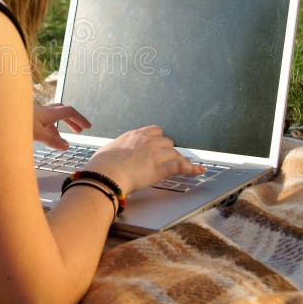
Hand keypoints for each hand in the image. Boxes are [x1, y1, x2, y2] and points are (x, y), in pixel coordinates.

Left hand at [33, 103, 90, 149]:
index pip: (69, 112)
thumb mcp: (37, 134)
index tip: (88, 127)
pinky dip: (49, 128)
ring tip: (62, 140)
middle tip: (79, 131)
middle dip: (72, 121)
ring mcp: (35, 112)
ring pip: (51, 117)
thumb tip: (66, 146)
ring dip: (59, 126)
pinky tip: (46, 136)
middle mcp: (43, 110)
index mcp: (48, 112)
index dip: (80, 119)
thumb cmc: (17, 123)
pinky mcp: (28, 116)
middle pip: (62, 112)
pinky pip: (43, 120)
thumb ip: (52, 140)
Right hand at [83, 125, 204, 193]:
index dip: (159, 139)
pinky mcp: (161, 167)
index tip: (160, 144)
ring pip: (174, 153)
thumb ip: (115, 149)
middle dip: (168, 151)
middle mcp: (148, 141)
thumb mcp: (107, 150)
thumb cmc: (103, 164)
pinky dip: (192, 168)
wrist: (107, 172)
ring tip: (185, 167)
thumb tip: (110, 154)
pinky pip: (181, 166)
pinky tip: (199, 170)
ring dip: (178, 160)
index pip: (155, 130)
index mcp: (135, 135)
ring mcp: (156, 153)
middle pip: (167, 142)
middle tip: (167, 160)